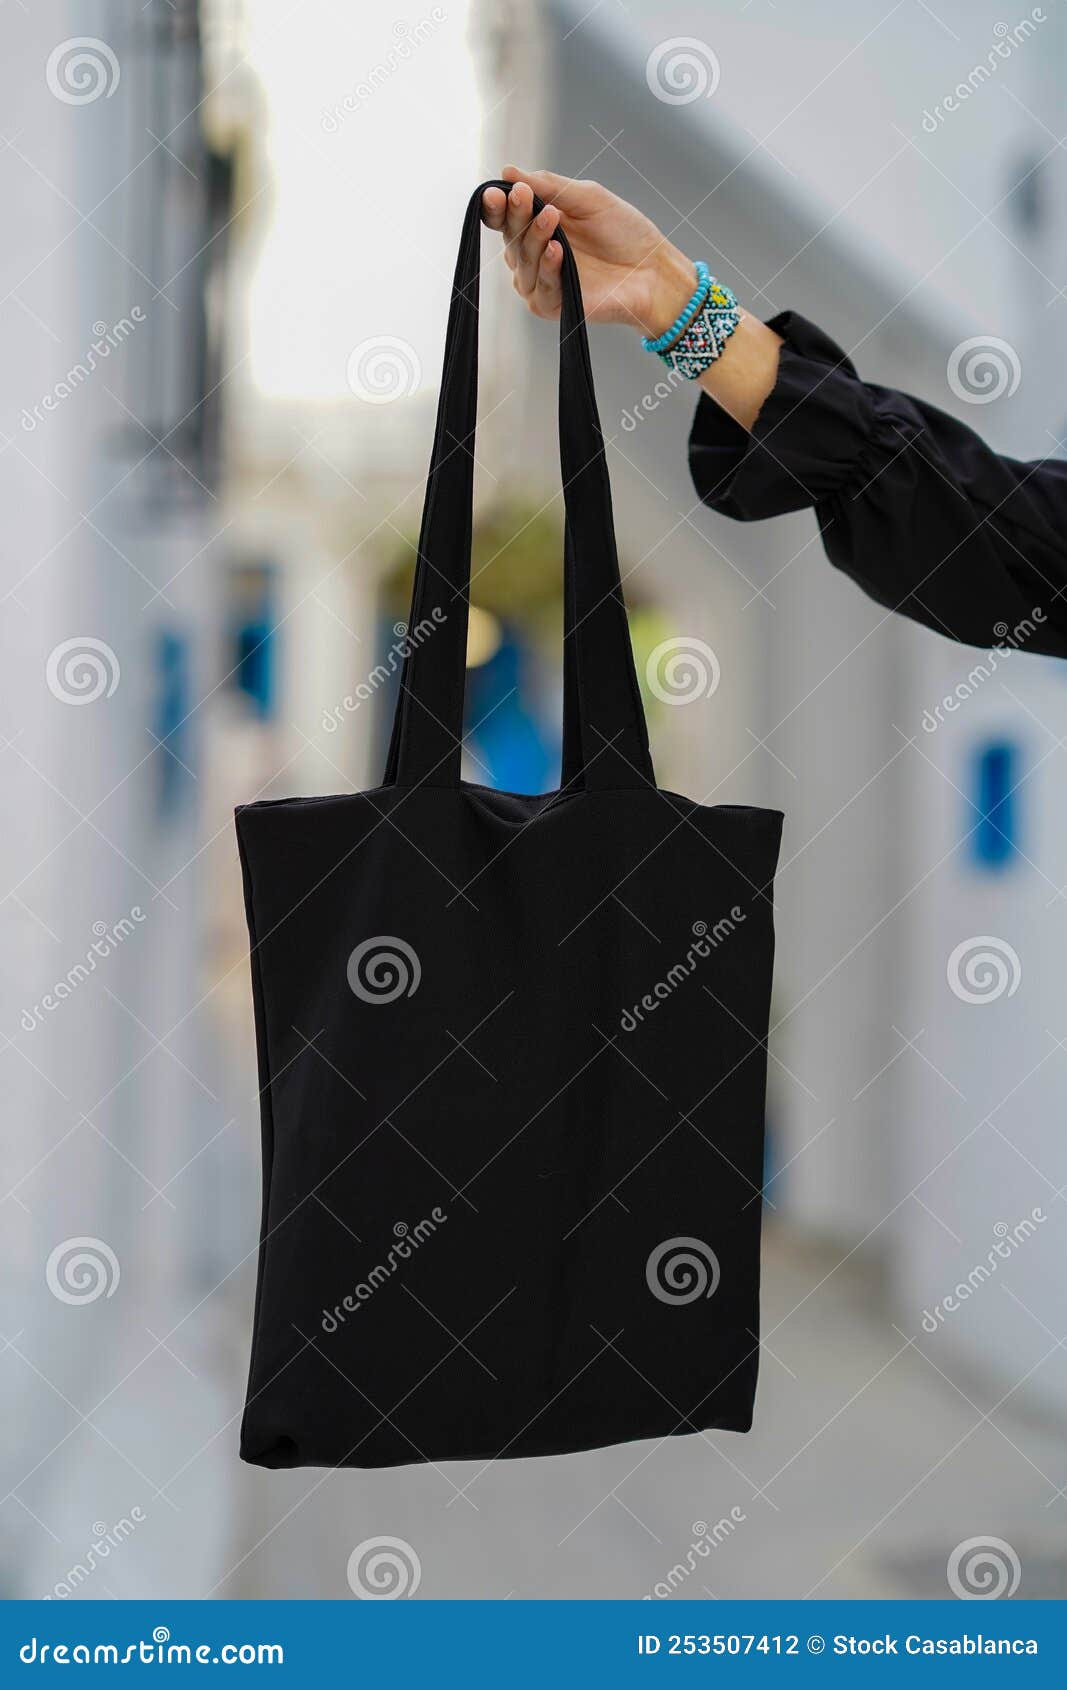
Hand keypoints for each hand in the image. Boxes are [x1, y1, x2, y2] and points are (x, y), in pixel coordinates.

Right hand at [481, 166, 697, 338]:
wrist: (652, 269)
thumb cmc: (624, 232)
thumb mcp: (587, 198)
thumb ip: (549, 186)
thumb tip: (508, 172)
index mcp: (539, 226)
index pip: (507, 217)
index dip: (497, 206)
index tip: (496, 192)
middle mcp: (534, 254)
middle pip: (510, 237)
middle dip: (515, 215)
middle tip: (522, 197)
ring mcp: (541, 281)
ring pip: (522, 261)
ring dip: (533, 238)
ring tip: (552, 218)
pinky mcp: (553, 305)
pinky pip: (540, 288)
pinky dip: (547, 268)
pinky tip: (557, 251)